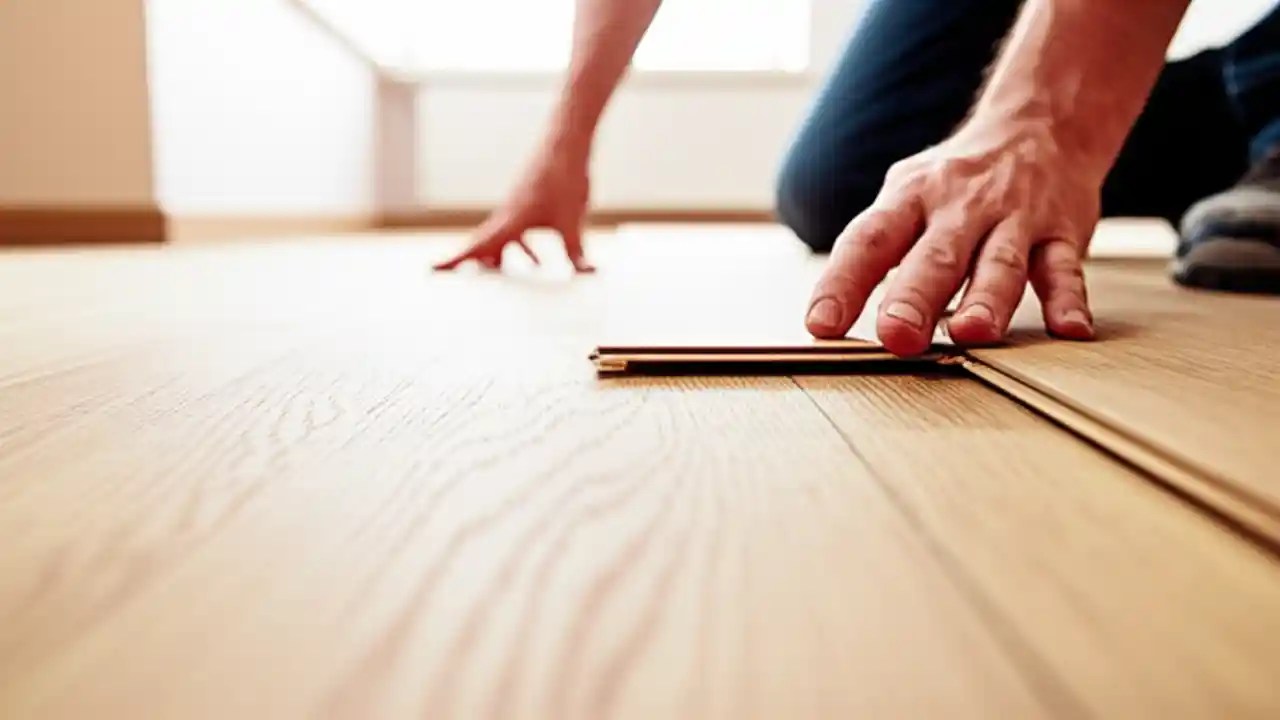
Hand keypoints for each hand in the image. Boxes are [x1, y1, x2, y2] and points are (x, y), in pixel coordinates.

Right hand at [434, 141, 594, 272]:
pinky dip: (520, 248)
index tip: (432, 269)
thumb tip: (587, 273)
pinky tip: (536, 262)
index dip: (454, 260)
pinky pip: (516, 231)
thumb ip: (577, 252)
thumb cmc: (563, 178)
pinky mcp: (527, 202)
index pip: (477, 247)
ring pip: (498, 238)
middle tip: (446, 276)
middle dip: (467, 261)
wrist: (565, 143)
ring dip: (494, 258)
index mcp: (510, 222)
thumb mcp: (572, 222)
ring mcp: (515, 208)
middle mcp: (506, 215)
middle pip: (480, 244)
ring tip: (492, 278)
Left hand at [804, 118, 1101, 355]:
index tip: (821, 325)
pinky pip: (1065, 267)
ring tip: (973, 333)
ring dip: (988, 299)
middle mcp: (960, 206)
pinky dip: (1070, 300)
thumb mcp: (905, 199)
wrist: (1040, 124)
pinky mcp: (1063, 230)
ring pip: (1001, 262)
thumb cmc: (955, 183)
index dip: (842, 282)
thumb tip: (830, 320)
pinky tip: (1069, 330)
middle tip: (896, 336)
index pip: (868, 240)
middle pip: (935, 255)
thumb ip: (877, 256)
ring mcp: (1014, 217)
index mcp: (910, 198)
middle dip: (914, 297)